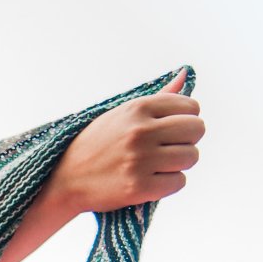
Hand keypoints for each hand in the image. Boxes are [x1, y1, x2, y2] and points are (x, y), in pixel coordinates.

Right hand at [46, 70, 201, 217]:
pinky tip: (151, 180)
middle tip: (168, 148)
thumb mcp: (122, 114)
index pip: (191, 107)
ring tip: (159, 165)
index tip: (169, 130)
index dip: (185, 120)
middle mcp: (140, 131)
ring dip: (179, 163)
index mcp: (138, 108)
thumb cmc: (97, 144)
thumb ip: (159, 98)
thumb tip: (186, 74)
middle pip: (197, 130)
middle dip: (187, 140)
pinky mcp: (139, 187)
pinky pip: (179, 182)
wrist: (65, 179)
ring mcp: (140, 160)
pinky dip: (169, 183)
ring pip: (191, 156)